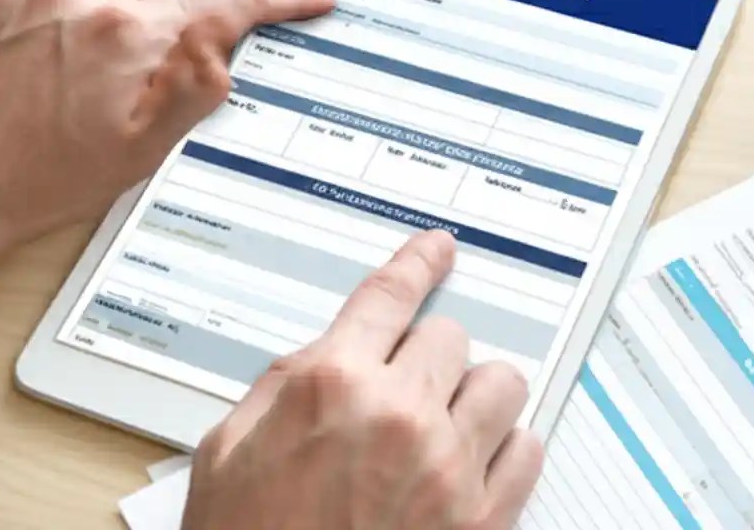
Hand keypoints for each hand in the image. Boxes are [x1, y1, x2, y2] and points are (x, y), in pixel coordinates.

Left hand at [0, 0, 332, 252]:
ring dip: (115, 48)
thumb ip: (199, 87)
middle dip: (170, 49)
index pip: (226, 2)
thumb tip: (229, 45)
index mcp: (130, 35)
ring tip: (85, 111)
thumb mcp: (145, 152)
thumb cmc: (41, 183)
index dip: (281, 1)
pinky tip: (51, 94)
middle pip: (162, 10)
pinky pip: (57, 10)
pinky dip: (69, 42)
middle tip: (147, 109)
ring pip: (109, 10)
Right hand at [183, 230, 544, 529]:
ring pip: (501, 383)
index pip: (391, 295)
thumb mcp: (226, 450)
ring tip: (444, 420)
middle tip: (402, 383)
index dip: (418, 262)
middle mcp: (398, 415)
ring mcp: (447, 468)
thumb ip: (283, 385)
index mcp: (331, 385)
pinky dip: (505, 446)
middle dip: (424, 353)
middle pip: (449, 337)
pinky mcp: (481, 520)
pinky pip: (528, 450)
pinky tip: (471, 460)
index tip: (437, 250)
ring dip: (473, 393)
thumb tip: (330, 352)